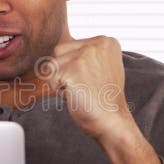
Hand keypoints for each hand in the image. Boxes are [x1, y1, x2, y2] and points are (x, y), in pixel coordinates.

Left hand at [47, 36, 159, 163]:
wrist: (112, 121)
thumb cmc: (104, 99)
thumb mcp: (102, 67)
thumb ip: (86, 53)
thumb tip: (60, 49)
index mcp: (107, 41)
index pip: (70, 46)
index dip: (73, 67)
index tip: (91, 80)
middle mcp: (97, 44)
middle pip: (59, 51)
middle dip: (63, 71)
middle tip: (84, 87)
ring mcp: (85, 56)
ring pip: (52, 64)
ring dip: (60, 81)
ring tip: (80, 91)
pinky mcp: (73, 69)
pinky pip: (50, 77)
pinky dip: (58, 90)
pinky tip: (75, 96)